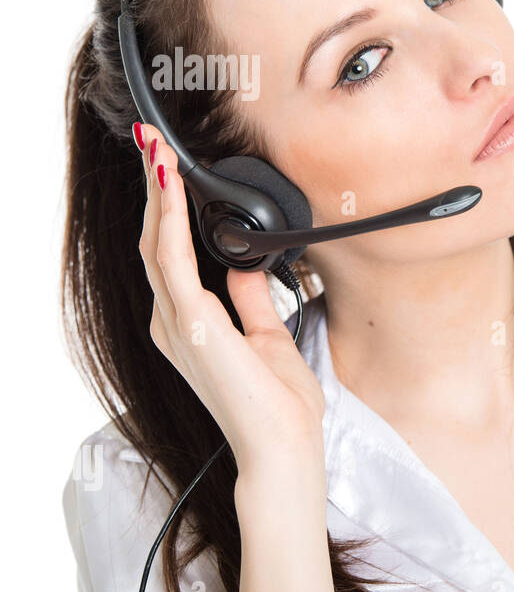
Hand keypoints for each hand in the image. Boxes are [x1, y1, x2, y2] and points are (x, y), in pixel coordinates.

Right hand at [134, 122, 325, 472]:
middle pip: (154, 242)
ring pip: (156, 244)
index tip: (168, 172)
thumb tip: (245, 269)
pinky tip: (170, 191)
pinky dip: (169, 221)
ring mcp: (178, 325)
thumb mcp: (269, 339)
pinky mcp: (194, 326)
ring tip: (154, 153)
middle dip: (153, 191)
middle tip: (151, 146)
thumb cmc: (279, 405)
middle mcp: (174, 323)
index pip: (171, 256)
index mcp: (191, 325)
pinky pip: (174, 262)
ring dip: (155, 195)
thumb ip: (253, 302)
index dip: (166, 211)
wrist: (283, 445)